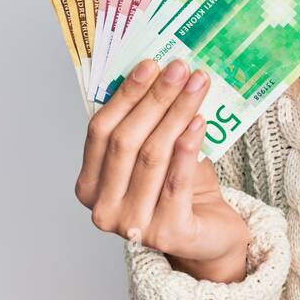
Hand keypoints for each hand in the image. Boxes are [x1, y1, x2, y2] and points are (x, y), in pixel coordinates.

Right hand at [75, 58, 251, 282]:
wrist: (210, 235)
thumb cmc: (180, 191)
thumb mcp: (156, 154)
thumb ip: (146, 125)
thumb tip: (158, 72)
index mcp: (90, 186)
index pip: (100, 131)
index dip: (125, 95)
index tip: (149, 64)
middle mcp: (103, 208)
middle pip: (126, 141)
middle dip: (154, 99)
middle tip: (179, 68)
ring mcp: (133, 224)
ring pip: (153, 156)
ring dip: (176, 114)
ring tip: (196, 85)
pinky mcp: (167, 233)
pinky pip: (176, 180)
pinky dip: (188, 147)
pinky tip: (199, 121)